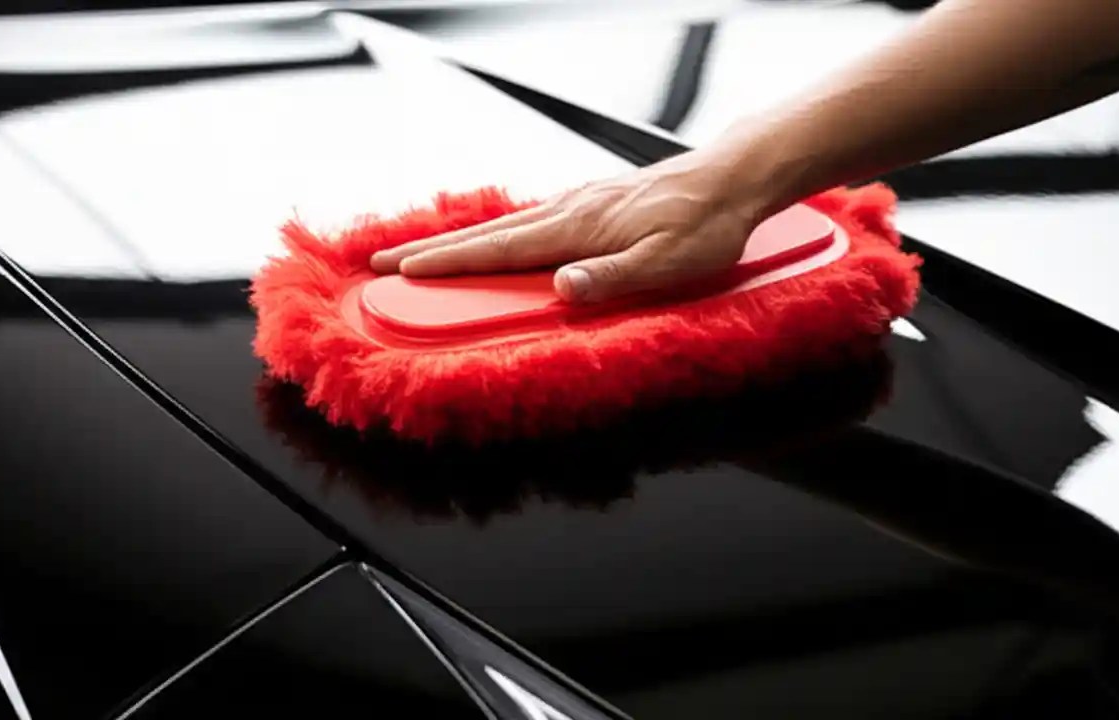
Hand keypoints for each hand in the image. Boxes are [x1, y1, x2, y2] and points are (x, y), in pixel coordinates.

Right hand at [369, 151, 768, 302]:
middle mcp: (570, 211)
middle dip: (432, 249)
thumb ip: (613, 277)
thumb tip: (562, 287)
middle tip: (385, 262)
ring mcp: (579, 202)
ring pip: (505, 225)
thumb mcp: (669, 263)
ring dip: (460, 240)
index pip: (498, 251)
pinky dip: (496, 231)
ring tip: (425, 254)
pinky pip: (530, 219)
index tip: (403, 271)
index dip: (447, 263)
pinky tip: (496, 239)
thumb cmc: (706, 226)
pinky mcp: (593, 200)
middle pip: (487, 234)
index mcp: (579, 231)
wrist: (733, 178)